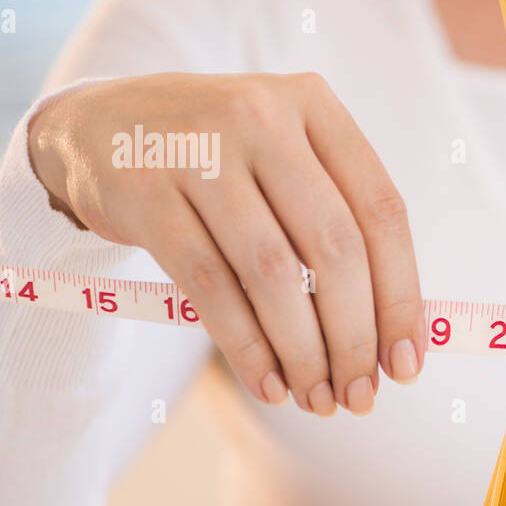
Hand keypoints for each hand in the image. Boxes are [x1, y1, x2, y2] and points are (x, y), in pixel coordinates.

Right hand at [29, 72, 425, 415]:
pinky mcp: (146, 193)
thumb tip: (395, 339)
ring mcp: (200, 151)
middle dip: (356, 337)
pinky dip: (247, 348)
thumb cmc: (221, 161)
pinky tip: (269, 384)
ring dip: (304, 352)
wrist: (98, 126)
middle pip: (335, 247)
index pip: (382, 211)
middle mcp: (262, 116)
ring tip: (317, 399)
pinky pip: (211, 287)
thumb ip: (339, 223)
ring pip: (274, 274)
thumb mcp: (285, 158)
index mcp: (315, 106)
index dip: (401, 296)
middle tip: (361, 395)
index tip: (408, 363)